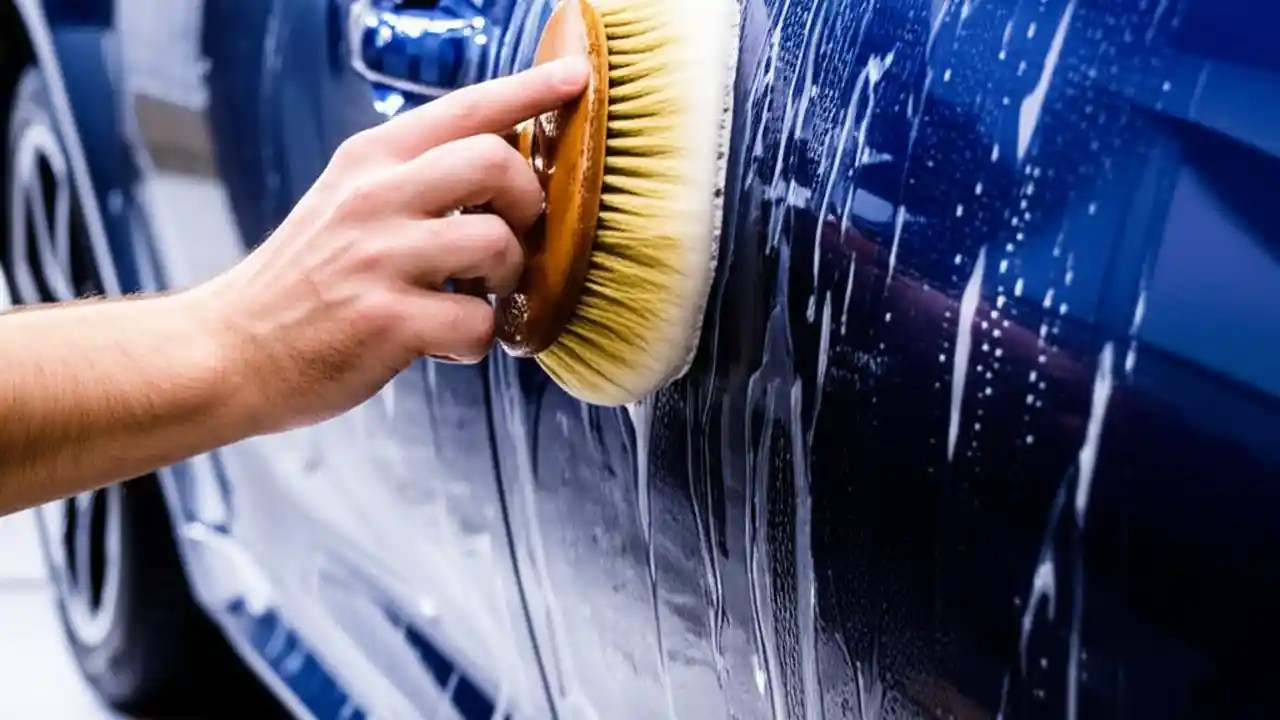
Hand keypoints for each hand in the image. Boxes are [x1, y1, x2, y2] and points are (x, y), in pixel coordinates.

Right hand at [188, 57, 589, 434]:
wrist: (230, 351)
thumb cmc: (304, 281)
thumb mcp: (346, 201)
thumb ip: (413, 178)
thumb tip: (502, 164)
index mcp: (370, 160)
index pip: (467, 107)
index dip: (531, 90)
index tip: (574, 78)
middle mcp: (375, 197)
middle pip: (497, 161)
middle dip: (529, 203)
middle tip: (514, 235)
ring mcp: (379, 257)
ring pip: (497, 243)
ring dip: (507, 279)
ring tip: (476, 297)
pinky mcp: (387, 321)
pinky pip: (478, 323)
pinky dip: (476, 340)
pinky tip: (444, 342)